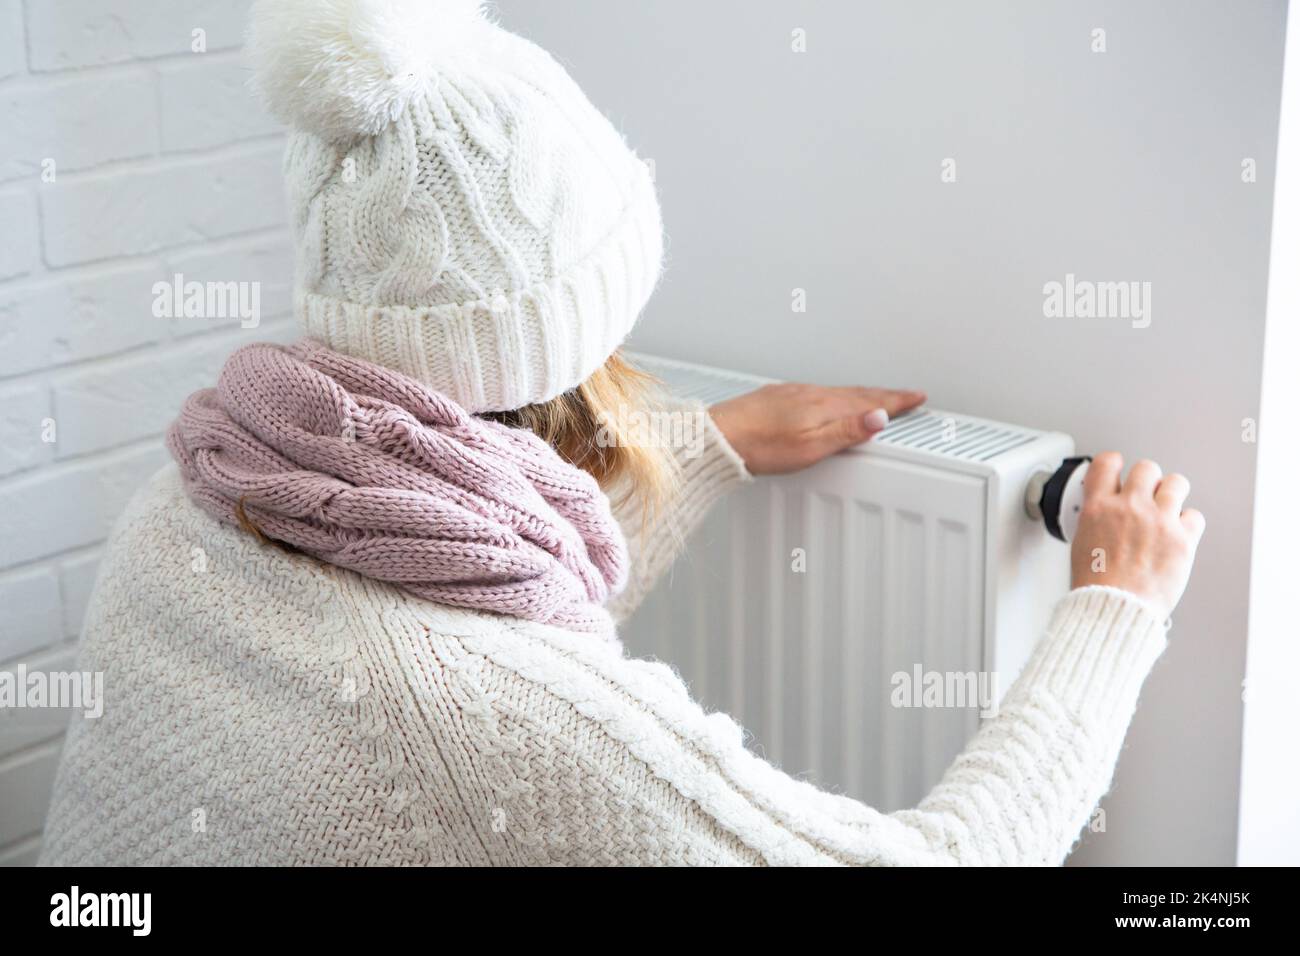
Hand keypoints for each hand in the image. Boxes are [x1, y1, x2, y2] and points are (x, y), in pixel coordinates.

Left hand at [709, 384, 926, 475]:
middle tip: (905, 396)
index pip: (870, 401)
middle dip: (885, 395)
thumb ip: (846, 431)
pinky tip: (829, 403)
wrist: (718, 437)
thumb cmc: (759, 445)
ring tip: (875, 399)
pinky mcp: (777, 399)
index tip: (916, 397)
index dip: (896, 401)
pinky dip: (836, 397)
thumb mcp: (810, 446)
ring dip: (862, 395)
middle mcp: (810, 394)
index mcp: (824, 406)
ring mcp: (792, 394)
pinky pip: (818, 393)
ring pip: (837, 392)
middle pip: (857, 393)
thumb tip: (880, 417)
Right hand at [1070, 452, 1205, 619]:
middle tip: (1147, 494)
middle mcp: (1129, 508)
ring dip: (1172, 494)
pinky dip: (1188, 524)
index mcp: (1098, 508)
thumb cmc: (1096, 586)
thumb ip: (1097, 520)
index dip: (1114, 463)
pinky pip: (1195, 516)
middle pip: (1146, 468)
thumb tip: (1106, 512)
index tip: (1118, 469)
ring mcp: (1158, 521)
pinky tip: (1178, 534)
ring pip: (1177, 483)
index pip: (1107, 463)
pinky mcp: (1183, 539)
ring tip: (1168, 508)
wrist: (1115, 609)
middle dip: (1148, 480)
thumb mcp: (1081, 543)